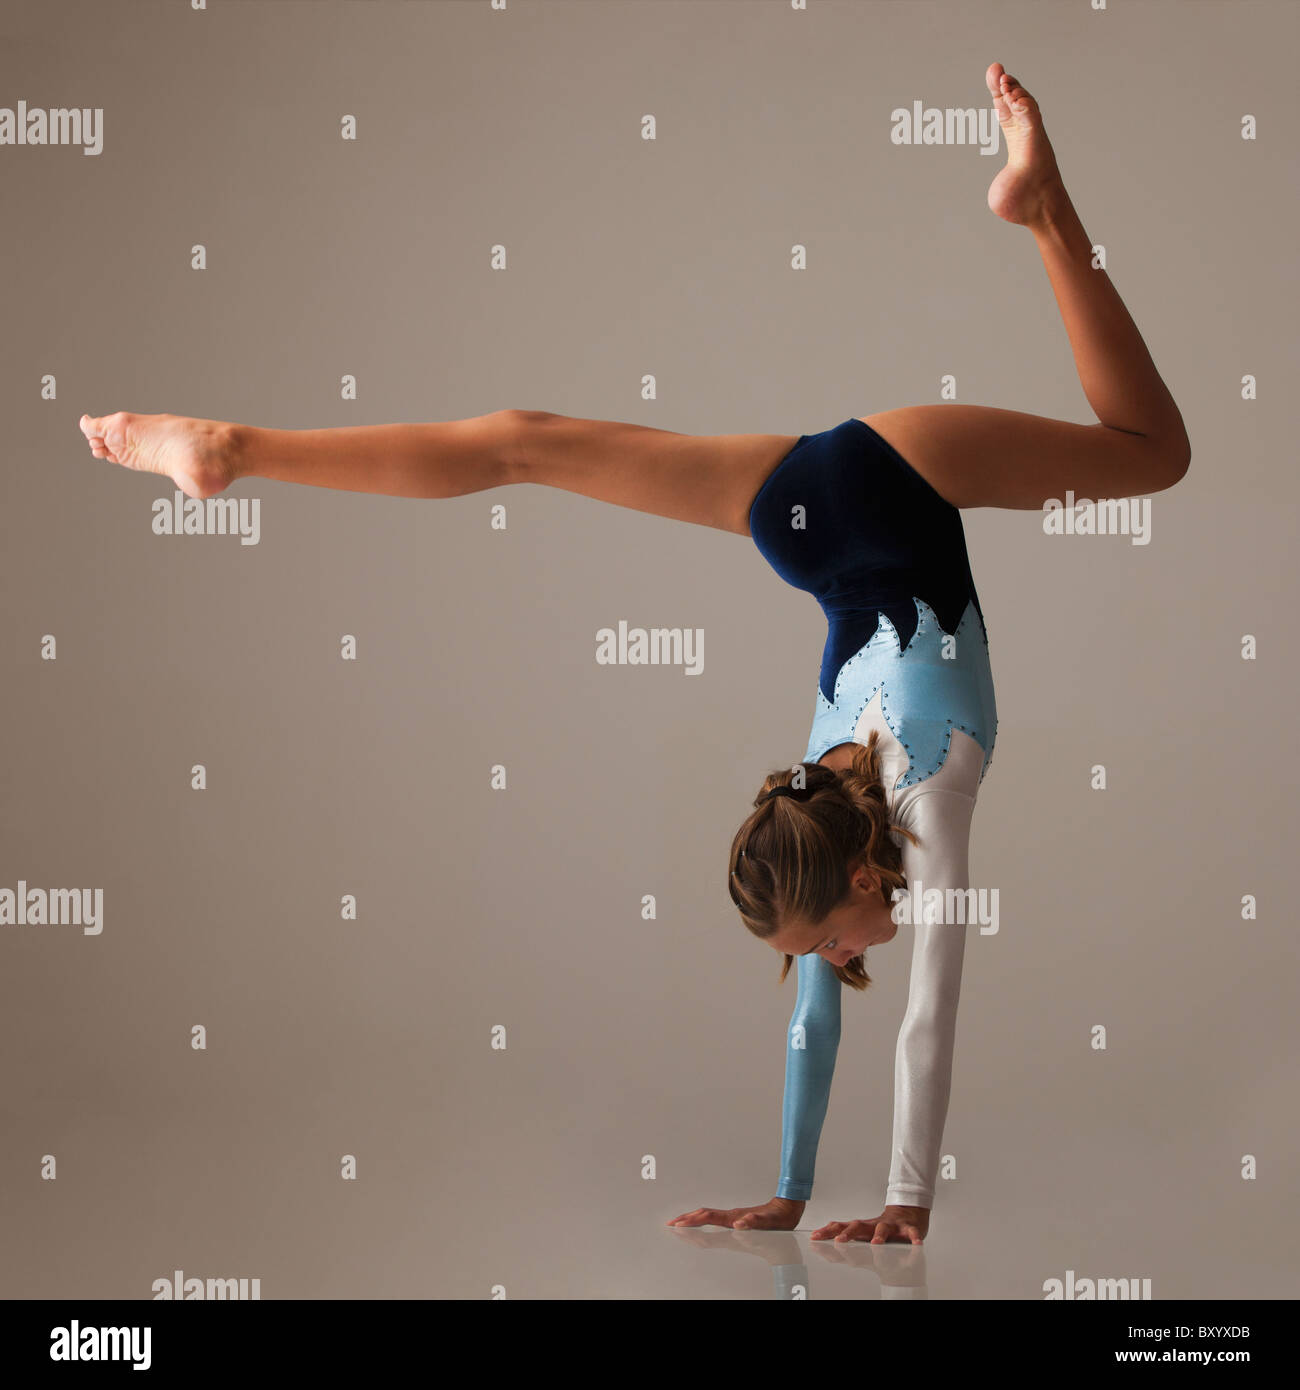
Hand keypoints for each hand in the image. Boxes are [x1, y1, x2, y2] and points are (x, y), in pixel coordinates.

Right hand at [667, 1197, 804, 1230]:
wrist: (788, 1208)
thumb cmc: (779, 1218)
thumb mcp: (769, 1223)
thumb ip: (754, 1222)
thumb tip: (738, 1223)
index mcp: (735, 1217)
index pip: (709, 1218)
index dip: (693, 1221)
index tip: (678, 1224)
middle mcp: (732, 1215)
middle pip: (704, 1214)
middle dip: (687, 1218)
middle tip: (671, 1222)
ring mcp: (734, 1215)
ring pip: (708, 1214)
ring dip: (693, 1217)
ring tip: (681, 1221)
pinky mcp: (738, 1217)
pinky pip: (716, 1217)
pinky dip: (704, 1219)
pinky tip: (702, 1221)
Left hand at [810, 1205, 928, 1243]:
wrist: (907, 1214)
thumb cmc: (882, 1229)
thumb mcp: (864, 1235)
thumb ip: (848, 1242)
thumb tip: (826, 1250)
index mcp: (862, 1228)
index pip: (841, 1228)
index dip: (828, 1232)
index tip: (814, 1237)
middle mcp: (873, 1226)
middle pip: (858, 1226)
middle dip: (847, 1233)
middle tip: (838, 1241)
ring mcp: (891, 1226)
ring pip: (883, 1229)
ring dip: (879, 1235)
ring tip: (875, 1244)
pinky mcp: (908, 1228)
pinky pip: (911, 1233)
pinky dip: (913, 1237)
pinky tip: (916, 1243)